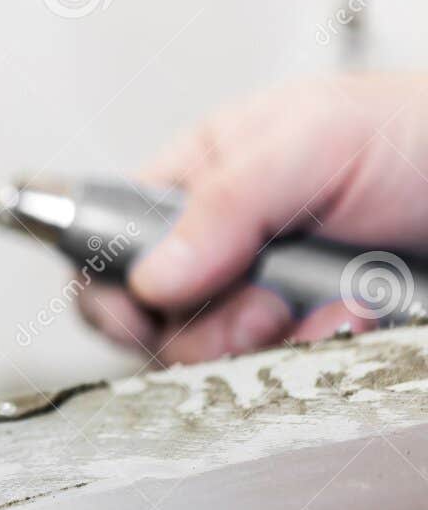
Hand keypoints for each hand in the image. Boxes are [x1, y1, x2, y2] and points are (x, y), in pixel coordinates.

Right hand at [79, 72, 427, 363]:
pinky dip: (317, 359)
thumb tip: (150, 273)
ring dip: (272, 344)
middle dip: (205, 326)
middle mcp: (222, 245)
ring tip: (331, 305)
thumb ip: (223, 201)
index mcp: (201, 179)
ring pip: (216, 359)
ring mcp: (264, 297)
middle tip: (261, 307)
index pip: (112, 242)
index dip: (112, 286)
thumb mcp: (317, 137)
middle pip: (155, 321)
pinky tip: (354, 322)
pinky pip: (281, 376)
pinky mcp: (307, 339)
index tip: (139, 309)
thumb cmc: (423, 133)